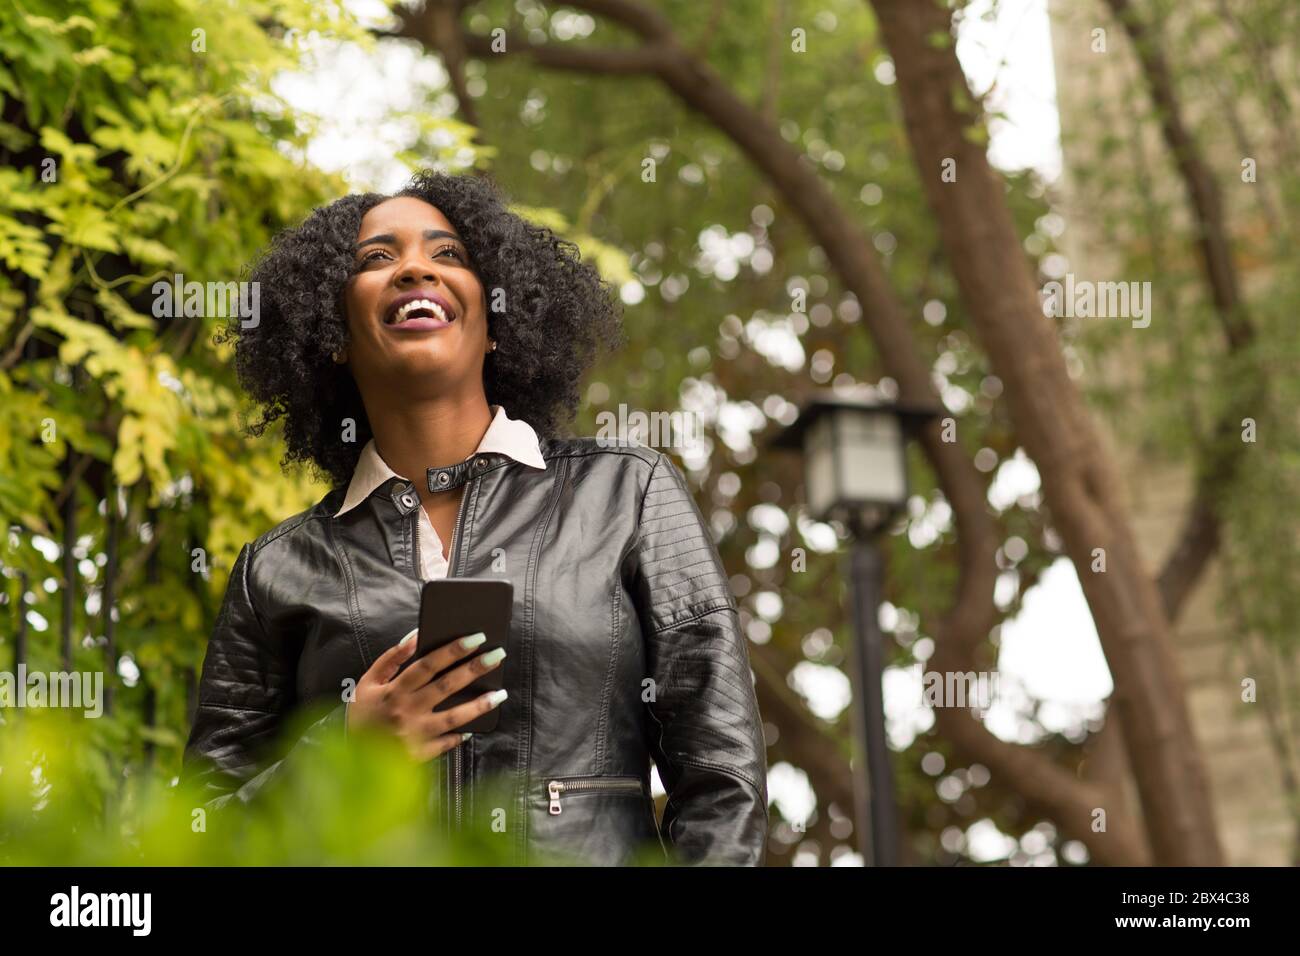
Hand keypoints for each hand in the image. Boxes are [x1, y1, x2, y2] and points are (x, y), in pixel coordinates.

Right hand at [347, 629, 507, 760]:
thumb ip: (391, 659)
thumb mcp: (367, 682)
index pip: (428, 664)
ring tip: (501, 693)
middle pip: (446, 686)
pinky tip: (475, 726)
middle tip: (498, 654)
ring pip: (454, 718)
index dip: (452, 650)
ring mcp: (415, 735)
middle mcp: (406, 711)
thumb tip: (415, 635)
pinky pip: (446, 744)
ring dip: (480, 705)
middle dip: (474, 669)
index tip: (476, 637)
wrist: (349, 757)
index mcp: (393, 691)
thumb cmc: (362, 715)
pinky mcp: (419, 755)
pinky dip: (461, 735)